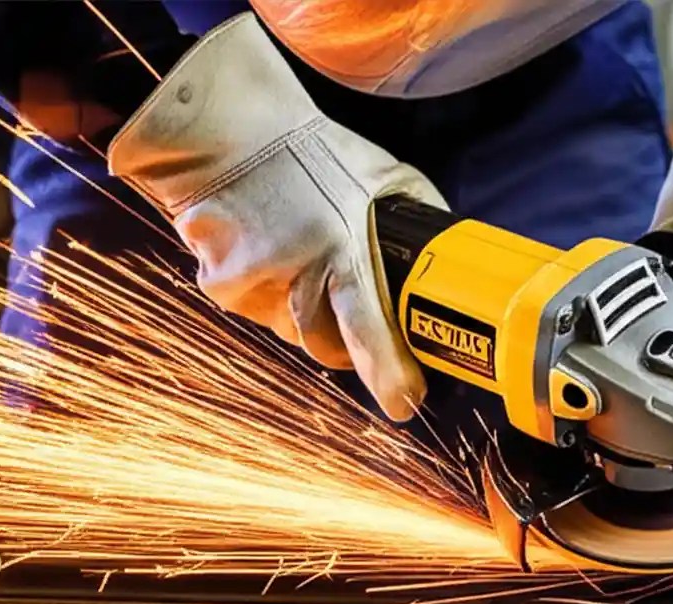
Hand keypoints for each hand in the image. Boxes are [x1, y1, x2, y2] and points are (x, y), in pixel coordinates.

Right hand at [108, 14, 442, 420]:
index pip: (368, 328)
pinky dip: (273, 294)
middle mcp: (295, 271)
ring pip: (295, 333)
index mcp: (341, 246)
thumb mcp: (383, 176)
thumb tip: (450, 260)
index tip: (405, 401)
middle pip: (332, 347)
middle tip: (353, 305)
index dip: (387, 373)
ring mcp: (254, 284)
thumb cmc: (310, 152)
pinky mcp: (223, 288)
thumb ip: (417, 219)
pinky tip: (272, 251)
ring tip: (307, 256)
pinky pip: (262, 314)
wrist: (224, 134)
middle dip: (349, 342)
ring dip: (309, 313)